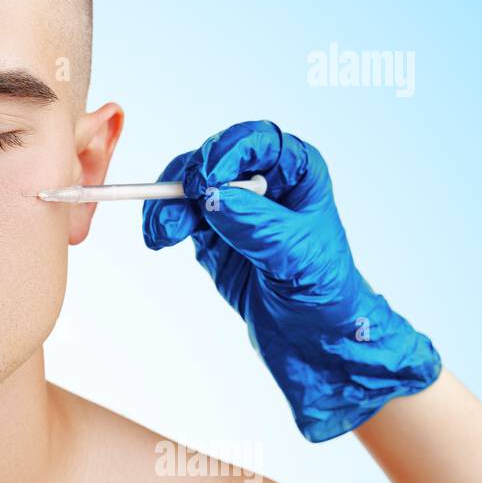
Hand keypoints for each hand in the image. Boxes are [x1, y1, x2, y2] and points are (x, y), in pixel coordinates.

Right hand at [142, 120, 441, 442]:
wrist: (313, 340)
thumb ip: (253, 223)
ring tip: (159, 234)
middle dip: (187, 180)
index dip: (226, 151)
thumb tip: (210, 195)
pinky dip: (162, 221)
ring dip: (166, 203)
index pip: (258, 142)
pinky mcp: (210, 234)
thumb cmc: (323, 293)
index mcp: (298, 173)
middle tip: (173, 202)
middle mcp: (264, 182)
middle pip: (213, 159)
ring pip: (188, 186)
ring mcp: (234, 208)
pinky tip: (158, 238)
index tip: (203, 180)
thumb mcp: (294, 256)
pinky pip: (178, 215)